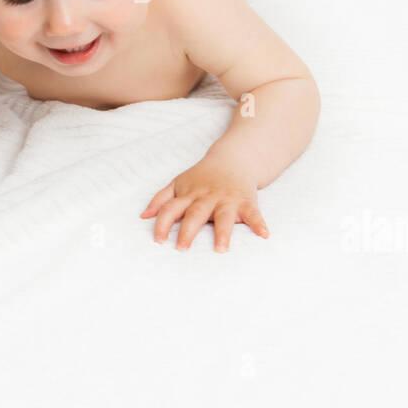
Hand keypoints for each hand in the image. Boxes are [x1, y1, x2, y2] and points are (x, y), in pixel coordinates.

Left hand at [139, 152, 268, 249]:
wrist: (233, 159)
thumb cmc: (202, 177)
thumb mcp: (179, 183)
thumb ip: (161, 200)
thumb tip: (143, 217)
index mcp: (188, 195)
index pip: (171, 208)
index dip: (162, 224)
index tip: (158, 241)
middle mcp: (207, 198)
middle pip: (195, 214)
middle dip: (188, 230)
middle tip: (182, 248)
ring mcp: (227, 200)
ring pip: (224, 216)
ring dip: (222, 232)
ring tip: (220, 249)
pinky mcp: (246, 202)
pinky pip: (254, 213)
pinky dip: (259, 223)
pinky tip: (264, 235)